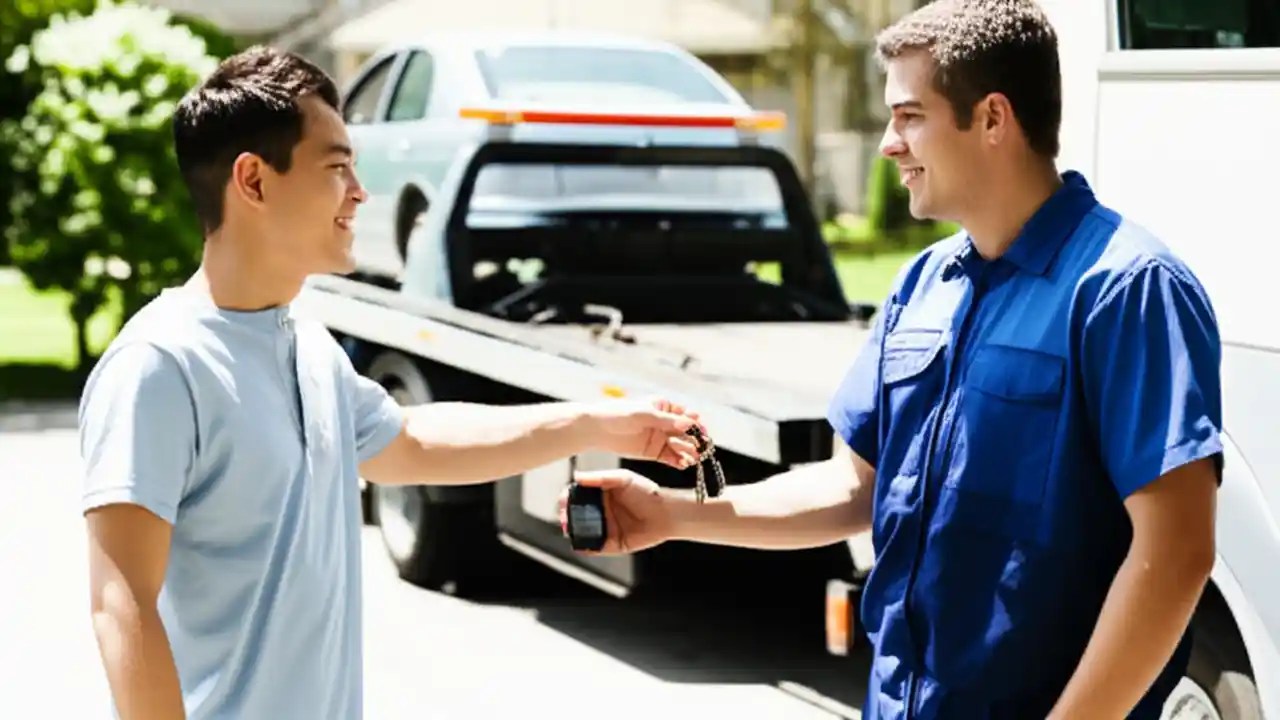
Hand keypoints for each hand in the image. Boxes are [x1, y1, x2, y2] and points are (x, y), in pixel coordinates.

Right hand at [558, 469, 673, 554]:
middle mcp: (600, 512)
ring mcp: (605, 528)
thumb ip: (599, 478)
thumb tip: (576, 476)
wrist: (666, 513)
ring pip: (582, 532)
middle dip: (565, 516)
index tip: (562, 499)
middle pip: (575, 515)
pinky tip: (580, 545)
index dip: (566, 498)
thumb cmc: (647, 493)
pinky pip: (594, 547)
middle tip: (564, 517)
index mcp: (601, 495)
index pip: (577, 495)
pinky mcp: (612, 544)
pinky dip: (585, 548)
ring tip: (570, 529)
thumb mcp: (622, 479)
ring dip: (573, 532)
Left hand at [584, 397, 703, 469]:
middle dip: (693, 440)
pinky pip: (671, 457)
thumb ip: (666, 420)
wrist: (597, 430)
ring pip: (680, 445)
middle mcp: (665, 423)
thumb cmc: (618, 415)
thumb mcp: (644, 415)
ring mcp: (660, 438)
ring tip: (691, 458)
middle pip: (685, 432)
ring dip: (687, 451)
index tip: (702, 431)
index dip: (695, 423)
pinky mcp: (655, 452)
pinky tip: (683, 465)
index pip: (685, 415)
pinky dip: (678, 461)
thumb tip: (690, 422)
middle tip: (698, 448)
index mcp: (664, 407)